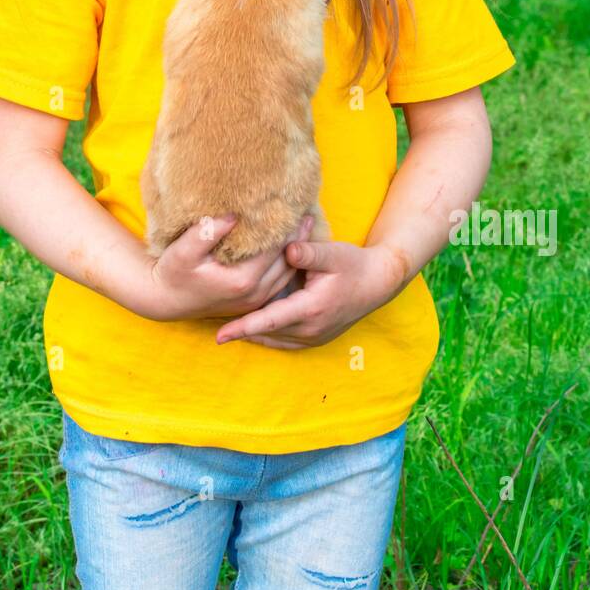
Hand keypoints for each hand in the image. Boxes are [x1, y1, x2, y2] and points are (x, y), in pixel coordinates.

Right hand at [146, 214, 313, 322]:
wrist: (166, 300)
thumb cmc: (173, 272)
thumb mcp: (183, 250)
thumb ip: (208, 232)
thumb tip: (234, 215)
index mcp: (241, 280)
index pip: (273, 249)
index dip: (286, 227)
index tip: (296, 207)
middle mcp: (254, 293)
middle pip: (285, 261)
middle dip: (297, 237)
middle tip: (309, 212)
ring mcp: (255, 300)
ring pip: (286, 273)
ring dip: (296, 250)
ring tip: (305, 226)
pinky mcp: (253, 302)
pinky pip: (279, 281)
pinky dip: (288, 263)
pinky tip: (291, 247)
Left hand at [214, 240, 409, 348]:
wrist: (378, 283)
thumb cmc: (353, 264)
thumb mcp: (332, 254)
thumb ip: (307, 253)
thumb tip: (287, 249)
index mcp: (311, 309)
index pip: (269, 321)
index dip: (243, 327)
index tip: (219, 336)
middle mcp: (310, 330)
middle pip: (266, 332)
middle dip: (240, 329)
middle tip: (211, 325)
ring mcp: (313, 338)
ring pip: (274, 338)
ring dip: (252, 333)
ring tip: (225, 328)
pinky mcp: (315, 338)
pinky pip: (284, 340)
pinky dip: (267, 334)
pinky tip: (251, 329)